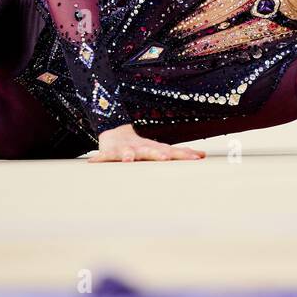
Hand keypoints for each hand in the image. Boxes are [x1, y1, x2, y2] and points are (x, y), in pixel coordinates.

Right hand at [87, 124, 205, 162]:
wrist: (116, 134)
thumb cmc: (142, 147)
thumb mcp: (161, 149)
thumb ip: (181, 153)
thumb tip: (203, 155)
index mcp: (155, 149)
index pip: (173, 152)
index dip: (184, 155)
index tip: (197, 158)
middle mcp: (142, 148)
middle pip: (151, 151)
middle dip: (157, 154)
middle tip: (163, 158)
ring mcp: (125, 149)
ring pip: (127, 153)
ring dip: (128, 156)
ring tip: (127, 160)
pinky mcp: (109, 152)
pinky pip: (104, 157)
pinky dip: (99, 159)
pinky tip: (93, 162)